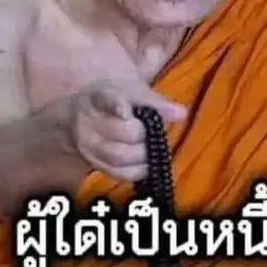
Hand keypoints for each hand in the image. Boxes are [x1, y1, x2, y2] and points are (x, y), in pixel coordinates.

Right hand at [70, 79, 186, 181]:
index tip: (126, 111)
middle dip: (145, 135)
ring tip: (154, 149)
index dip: (117, 105)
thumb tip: (181, 113)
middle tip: (155, 133)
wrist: (85, 115)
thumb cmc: (116, 100)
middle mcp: (88, 122)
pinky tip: (149, 165)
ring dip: (144, 155)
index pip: (107, 99)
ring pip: (119, 156)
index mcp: (99, 97)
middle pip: (122, 132)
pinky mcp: (95, 165)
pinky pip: (119, 173)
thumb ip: (156, 102)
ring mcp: (89, 146)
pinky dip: (139, 171)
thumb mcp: (133, 93)